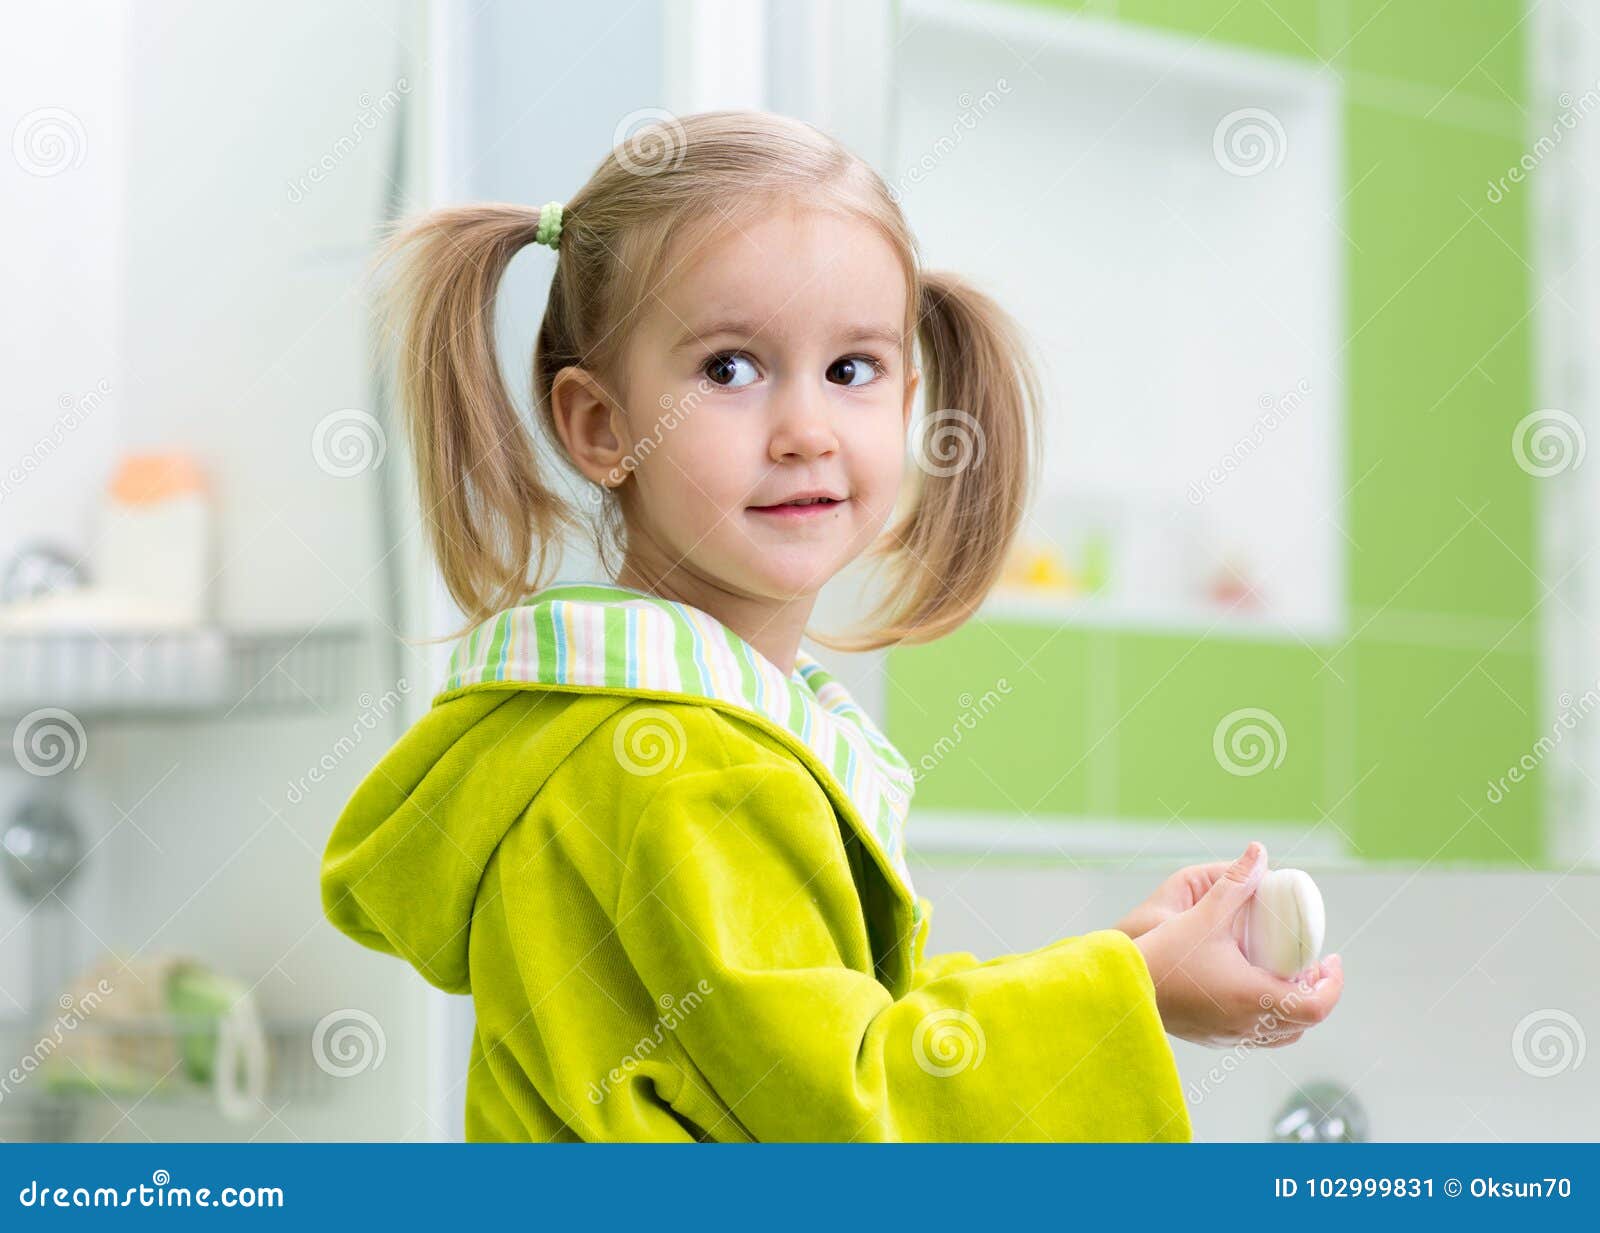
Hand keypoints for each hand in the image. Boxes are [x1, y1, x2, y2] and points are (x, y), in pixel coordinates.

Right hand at [1132, 841, 1343, 1047]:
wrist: (1122, 989)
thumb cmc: (1164, 954)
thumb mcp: (1204, 914)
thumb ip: (1235, 883)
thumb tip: (1259, 851)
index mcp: (1254, 997)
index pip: (1318, 1005)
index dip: (1333, 984)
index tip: (1331, 960)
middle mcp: (1248, 1024)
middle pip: (1304, 1020)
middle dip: (1315, 991)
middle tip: (1310, 964)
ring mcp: (1230, 1036)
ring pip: (1281, 1034)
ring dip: (1292, 1007)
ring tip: (1283, 976)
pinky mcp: (1212, 1038)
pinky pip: (1256, 1036)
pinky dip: (1267, 1017)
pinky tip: (1250, 988)